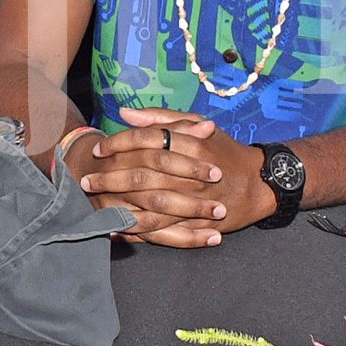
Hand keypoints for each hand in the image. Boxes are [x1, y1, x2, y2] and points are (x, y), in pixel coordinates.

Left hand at [72, 107, 275, 247]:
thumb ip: (159, 118)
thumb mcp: (197, 124)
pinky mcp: (199, 223)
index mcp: (190, 142)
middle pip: (142, 175)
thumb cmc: (222, 150)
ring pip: (150, 206)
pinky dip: (140, 232)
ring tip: (96, 209)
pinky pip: (165, 230)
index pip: (145, 140)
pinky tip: (118, 231)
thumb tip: (125, 113)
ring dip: (120, 208)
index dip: (118, 144)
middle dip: (110, 179)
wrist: (259, 181)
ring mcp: (196, 199)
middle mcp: (191, 171)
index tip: (99, 150)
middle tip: (86, 181)